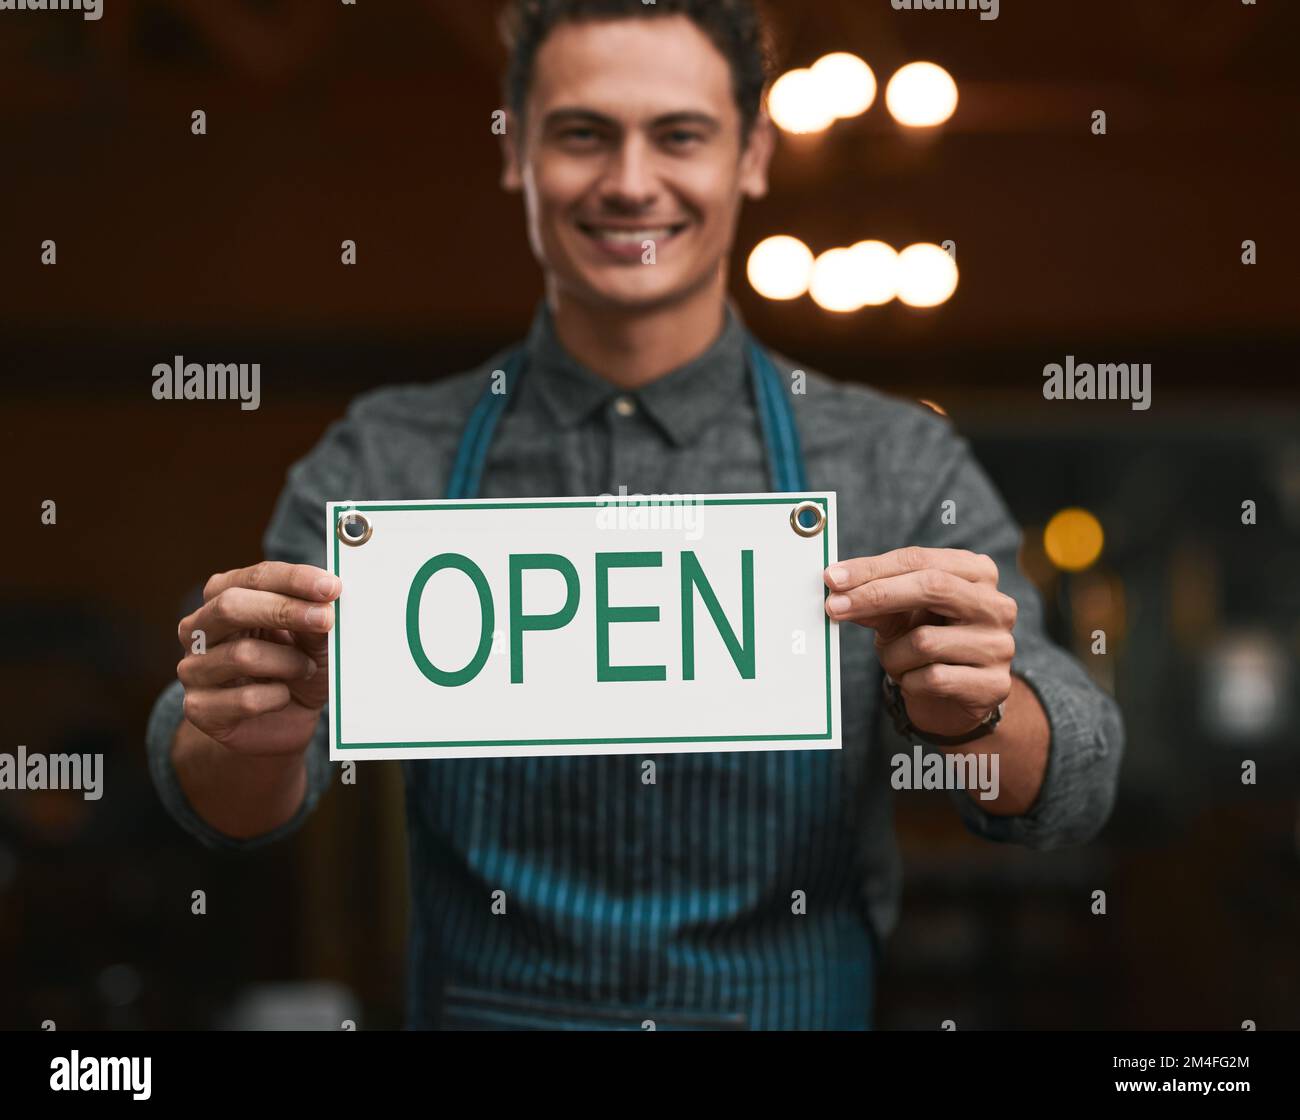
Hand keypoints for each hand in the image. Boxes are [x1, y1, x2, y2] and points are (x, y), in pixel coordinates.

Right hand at [175, 561, 340, 755]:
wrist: (280, 725)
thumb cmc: (296, 671)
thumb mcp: (313, 641)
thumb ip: (315, 621)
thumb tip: (326, 604)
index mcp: (224, 598)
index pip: (255, 578)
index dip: (294, 579)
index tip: (332, 587)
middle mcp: (199, 629)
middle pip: (230, 606)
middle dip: (283, 610)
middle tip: (326, 619)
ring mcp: (193, 669)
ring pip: (242, 655)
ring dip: (289, 662)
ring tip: (306, 669)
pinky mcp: (198, 709)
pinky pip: (245, 699)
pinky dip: (277, 698)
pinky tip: (284, 697)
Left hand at [824, 547, 1016, 738]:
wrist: (954, 698)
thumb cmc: (927, 643)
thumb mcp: (900, 616)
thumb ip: (875, 600)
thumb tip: (838, 587)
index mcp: (976, 572)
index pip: (919, 559)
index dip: (872, 568)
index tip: (832, 577)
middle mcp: (996, 604)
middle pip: (931, 587)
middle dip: (876, 596)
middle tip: (834, 607)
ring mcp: (1000, 645)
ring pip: (924, 641)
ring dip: (892, 655)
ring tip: (895, 662)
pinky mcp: (994, 684)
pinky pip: (932, 678)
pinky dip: (909, 681)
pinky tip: (914, 681)